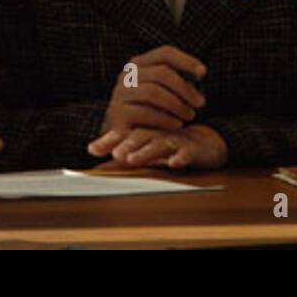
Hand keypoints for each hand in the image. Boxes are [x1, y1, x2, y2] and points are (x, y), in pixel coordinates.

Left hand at [87, 124, 227, 170]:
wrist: (205, 142)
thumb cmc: (170, 145)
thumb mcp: (147, 150)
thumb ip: (124, 154)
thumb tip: (96, 162)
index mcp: (144, 134)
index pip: (124, 135)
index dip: (108, 141)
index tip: (92, 149)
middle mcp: (157, 135)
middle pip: (140, 136)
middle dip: (127, 145)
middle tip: (115, 153)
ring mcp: (175, 141)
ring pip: (160, 144)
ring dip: (146, 152)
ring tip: (133, 159)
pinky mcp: (192, 149)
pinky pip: (187, 153)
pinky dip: (181, 157)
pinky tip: (175, 162)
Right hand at [101, 45, 207, 134]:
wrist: (126, 138)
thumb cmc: (151, 111)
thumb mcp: (165, 92)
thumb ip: (179, 81)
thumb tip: (199, 73)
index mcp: (139, 64)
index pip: (164, 53)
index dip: (186, 60)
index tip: (203, 73)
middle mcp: (127, 75)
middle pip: (161, 72)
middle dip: (185, 88)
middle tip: (200, 103)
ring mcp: (120, 93)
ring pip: (154, 92)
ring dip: (177, 104)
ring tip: (190, 116)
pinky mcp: (118, 113)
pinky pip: (145, 112)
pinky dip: (165, 118)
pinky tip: (177, 125)